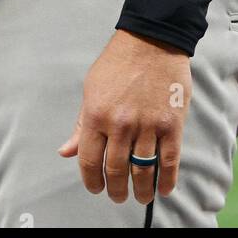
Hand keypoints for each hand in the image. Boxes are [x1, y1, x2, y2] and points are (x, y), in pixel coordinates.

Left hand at [59, 30, 191, 203]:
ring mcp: (148, 126)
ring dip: (141, 191)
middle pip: (116, 171)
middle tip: (118, 196)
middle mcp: (120, 124)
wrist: (151, 40)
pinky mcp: (172, 125)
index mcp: (96, 115)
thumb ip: (81, 124)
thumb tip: (66, 152)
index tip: (96, 188)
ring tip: (140, 197)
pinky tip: (163, 189)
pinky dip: (166, 180)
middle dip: (116, 190)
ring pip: (143, 171)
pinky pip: (169, 162)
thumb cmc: (117, 63)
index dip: (91, 181)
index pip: (90, 161)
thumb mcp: (91, 89)